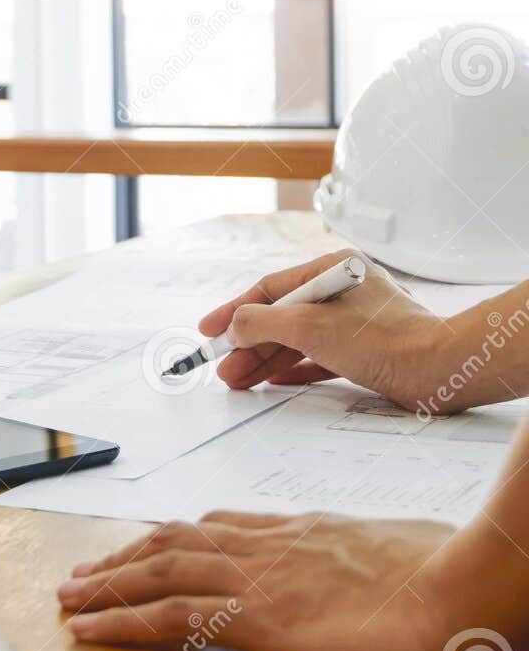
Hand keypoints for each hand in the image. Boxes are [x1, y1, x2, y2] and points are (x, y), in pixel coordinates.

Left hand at [57, 511, 521, 650]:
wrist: (462, 588)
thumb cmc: (451, 573)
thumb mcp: (405, 549)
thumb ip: (372, 553)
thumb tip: (381, 562)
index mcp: (304, 529)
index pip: (221, 526)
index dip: (175, 536)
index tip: (147, 545)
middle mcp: (270, 544)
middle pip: (175, 540)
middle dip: (125, 556)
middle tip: (85, 571)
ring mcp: (258, 576)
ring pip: (158, 570)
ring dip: (107, 584)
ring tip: (69, 596)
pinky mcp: (254, 615)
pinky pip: (168, 614)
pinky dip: (120, 619)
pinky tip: (90, 626)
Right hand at [201, 248, 449, 409]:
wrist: (439, 370)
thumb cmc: (384, 340)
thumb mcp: (308, 326)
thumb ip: (262, 322)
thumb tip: (234, 325)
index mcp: (333, 270)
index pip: (270, 289)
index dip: (235, 311)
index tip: (210, 330)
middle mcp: (343, 292)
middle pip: (281, 317)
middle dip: (249, 344)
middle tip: (223, 367)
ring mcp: (355, 323)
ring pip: (297, 340)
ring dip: (266, 360)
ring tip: (238, 380)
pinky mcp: (365, 351)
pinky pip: (318, 357)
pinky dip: (293, 368)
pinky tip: (273, 380)